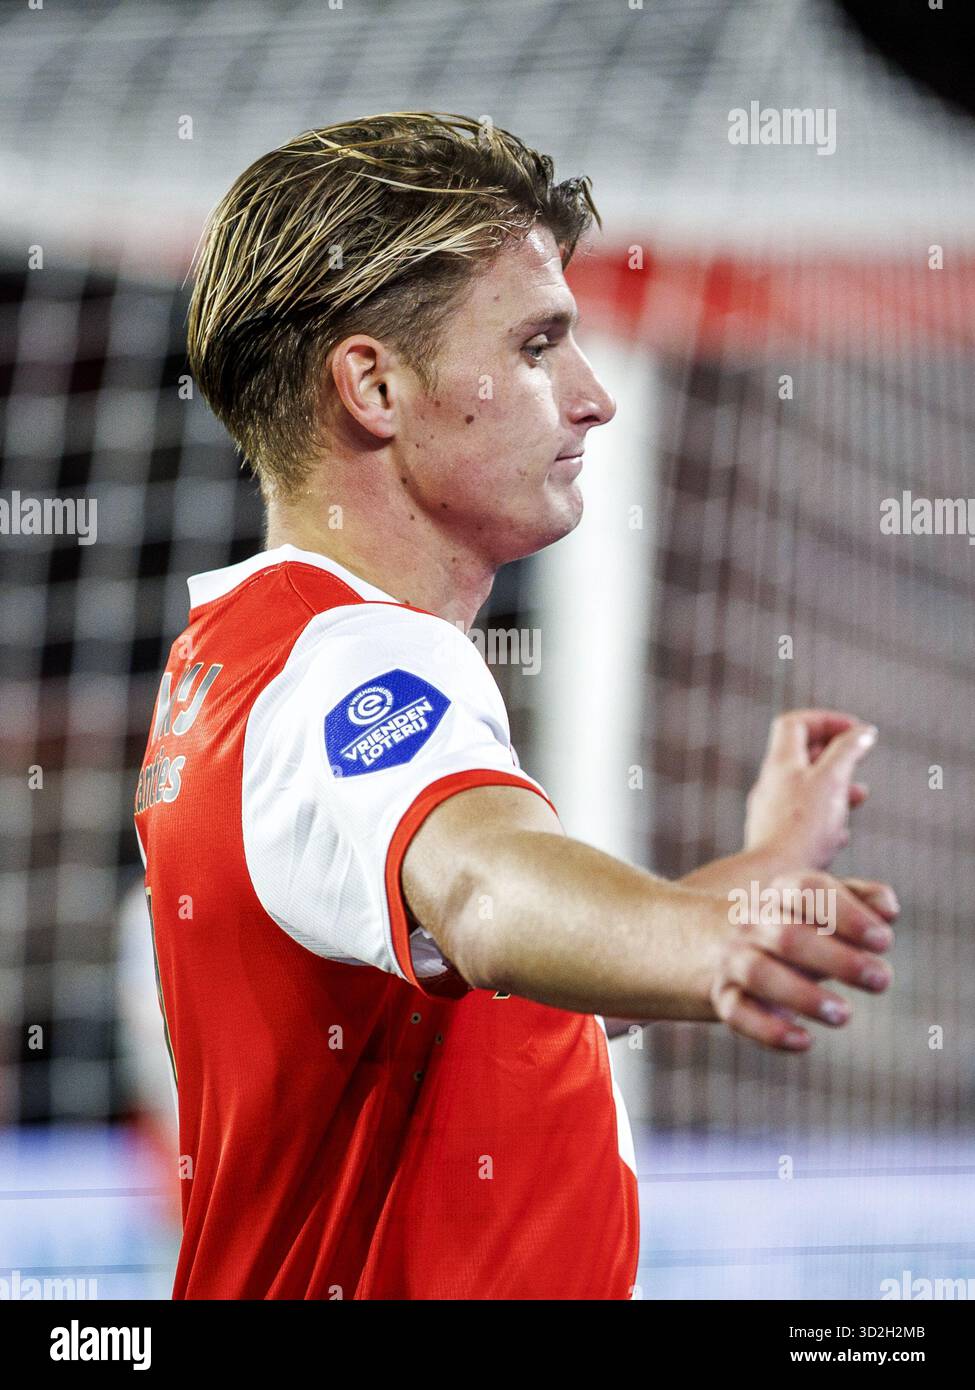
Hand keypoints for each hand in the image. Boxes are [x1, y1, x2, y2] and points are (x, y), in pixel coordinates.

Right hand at [710, 872, 898, 1051]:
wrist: (720, 936)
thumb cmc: (794, 923)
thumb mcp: (824, 905)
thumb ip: (861, 899)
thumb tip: (889, 910)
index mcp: (781, 894)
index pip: (807, 891)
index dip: (846, 914)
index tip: (884, 941)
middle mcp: (753, 923)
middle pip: (788, 936)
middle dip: (837, 959)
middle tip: (881, 980)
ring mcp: (734, 960)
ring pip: (759, 974)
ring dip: (803, 995)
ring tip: (845, 1015)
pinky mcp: (726, 998)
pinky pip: (737, 1014)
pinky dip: (769, 1030)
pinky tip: (805, 1041)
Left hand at [744, 709, 877, 869]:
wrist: (773, 878)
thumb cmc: (803, 828)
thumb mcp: (832, 781)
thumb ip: (848, 752)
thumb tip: (864, 731)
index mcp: (781, 763)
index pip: (795, 723)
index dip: (826, 719)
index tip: (855, 731)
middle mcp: (772, 784)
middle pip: (801, 755)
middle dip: (835, 753)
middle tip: (858, 758)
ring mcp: (772, 811)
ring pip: (806, 789)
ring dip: (835, 787)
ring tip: (859, 796)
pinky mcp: (778, 839)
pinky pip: (803, 819)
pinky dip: (826, 818)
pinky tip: (840, 836)